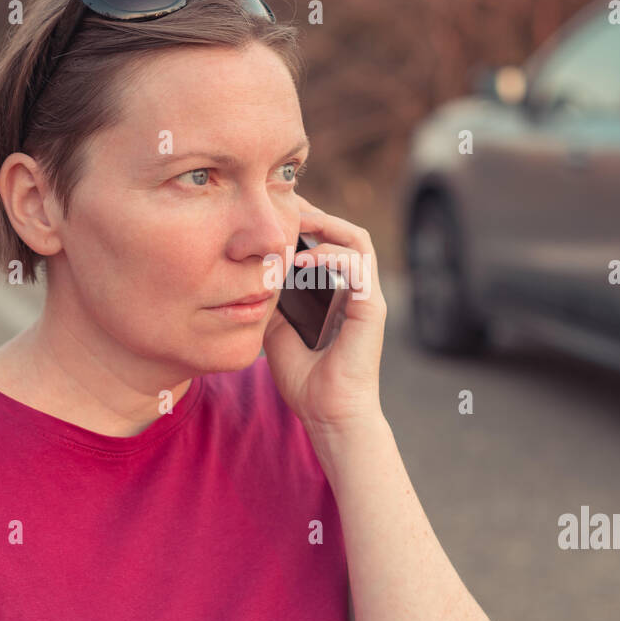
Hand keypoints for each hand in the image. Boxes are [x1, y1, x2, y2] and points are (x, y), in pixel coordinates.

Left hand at [262, 194, 387, 433]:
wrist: (328, 415)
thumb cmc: (305, 379)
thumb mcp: (276, 330)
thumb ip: (271, 301)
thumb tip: (248, 275)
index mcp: (339, 292)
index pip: (329, 242)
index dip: (305, 223)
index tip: (274, 214)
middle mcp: (357, 289)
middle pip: (345, 231)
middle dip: (314, 213)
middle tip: (282, 205)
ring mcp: (368, 297)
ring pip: (357, 239)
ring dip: (325, 225)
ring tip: (294, 221)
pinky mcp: (371, 309)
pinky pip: (357, 266)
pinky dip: (329, 255)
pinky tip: (299, 260)